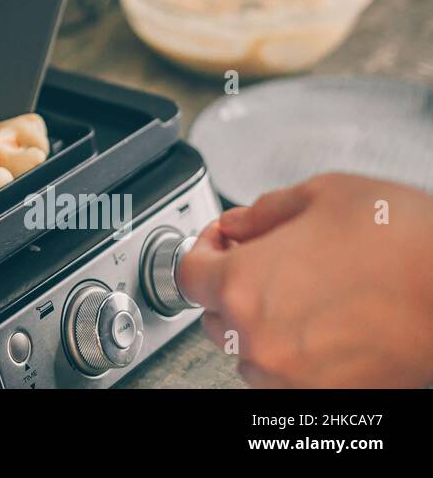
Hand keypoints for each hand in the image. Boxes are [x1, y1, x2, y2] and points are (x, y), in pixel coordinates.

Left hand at [178, 173, 432, 387]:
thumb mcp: (321, 195)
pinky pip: (288, 377)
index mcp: (242, 286)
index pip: (186, 275)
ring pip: (248, 353)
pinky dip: (294, 353)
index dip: (202, 251)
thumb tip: (237, 226)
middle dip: (230, 286)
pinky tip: (324, 323)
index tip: (221, 242)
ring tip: (300, 293)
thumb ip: (262, 212)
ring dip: (259, 324)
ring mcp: (293, 375)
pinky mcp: (328, 395)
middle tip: (264, 262)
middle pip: (214, 316)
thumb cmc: (404, 241)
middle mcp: (259, 339)